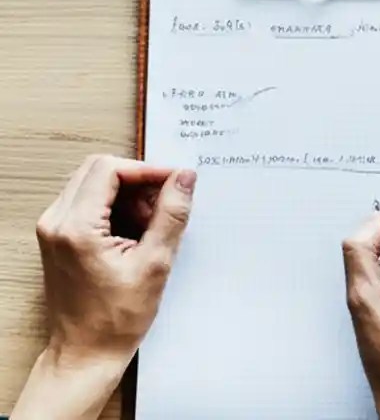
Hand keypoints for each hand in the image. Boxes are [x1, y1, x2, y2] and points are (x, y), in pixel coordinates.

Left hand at [12, 155, 196, 419]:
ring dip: (127, 194)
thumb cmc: (115, 319)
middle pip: (99, 170)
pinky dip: (115, 207)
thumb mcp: (155, 264)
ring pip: (93, 184)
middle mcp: (56, 222)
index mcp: (75, 228)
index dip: (148, 170)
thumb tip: (184, 178)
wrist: (86, 352)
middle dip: (138, 180)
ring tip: (152, 223)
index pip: (110, 169)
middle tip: (165, 202)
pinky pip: (87, 202)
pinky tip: (136, 232)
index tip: (176, 181)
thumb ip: (171, 214)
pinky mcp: (58, 236)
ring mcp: (53, 229)